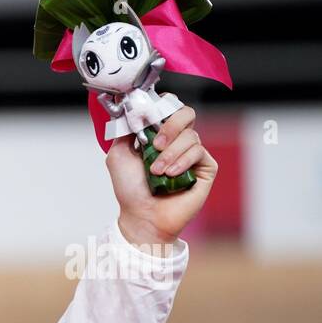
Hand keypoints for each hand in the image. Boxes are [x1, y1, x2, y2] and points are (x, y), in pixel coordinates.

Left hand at [107, 97, 217, 248]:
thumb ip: (124, 131)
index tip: (149, 118)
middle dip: (170, 125)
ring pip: (191, 135)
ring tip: (156, 172)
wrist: (141, 216)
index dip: (162, 107)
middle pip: (186, 113)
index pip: (169, 108)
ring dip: (169, 154)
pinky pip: (199, 152)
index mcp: (159, 135)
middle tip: (155, 144)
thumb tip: (132, 112)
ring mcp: (193, 153)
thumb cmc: (130, 190)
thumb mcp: (118, 156)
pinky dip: (182, 161)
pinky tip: (170, 175)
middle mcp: (178, 141)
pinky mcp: (205, 167)